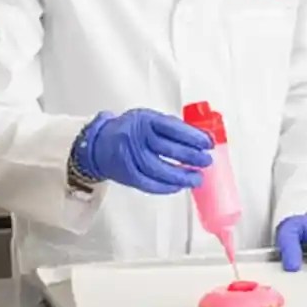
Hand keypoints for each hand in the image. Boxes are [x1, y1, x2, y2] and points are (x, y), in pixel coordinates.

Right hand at [77, 109, 212, 194]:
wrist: (99, 144)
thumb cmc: (129, 131)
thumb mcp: (148, 119)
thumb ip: (171, 127)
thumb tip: (200, 138)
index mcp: (145, 120)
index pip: (173, 128)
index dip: (193, 136)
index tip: (207, 143)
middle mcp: (137, 138)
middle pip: (168, 149)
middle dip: (191, 156)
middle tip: (206, 161)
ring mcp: (131, 158)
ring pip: (160, 170)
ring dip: (182, 176)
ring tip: (197, 178)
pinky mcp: (128, 175)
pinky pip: (150, 184)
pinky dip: (167, 187)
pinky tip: (179, 186)